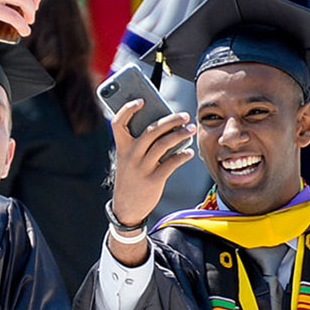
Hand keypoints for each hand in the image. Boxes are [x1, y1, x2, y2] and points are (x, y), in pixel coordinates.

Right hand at [107, 99, 195, 264]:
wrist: (126, 208)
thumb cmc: (131, 178)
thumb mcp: (128, 160)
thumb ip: (140, 144)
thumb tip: (164, 127)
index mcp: (122, 147)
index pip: (119, 123)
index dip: (128, 109)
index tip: (141, 100)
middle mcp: (131, 155)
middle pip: (151, 131)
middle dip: (170, 120)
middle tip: (184, 115)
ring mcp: (142, 168)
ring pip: (163, 145)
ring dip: (180, 135)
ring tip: (191, 129)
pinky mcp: (153, 180)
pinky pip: (171, 163)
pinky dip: (182, 156)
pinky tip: (190, 152)